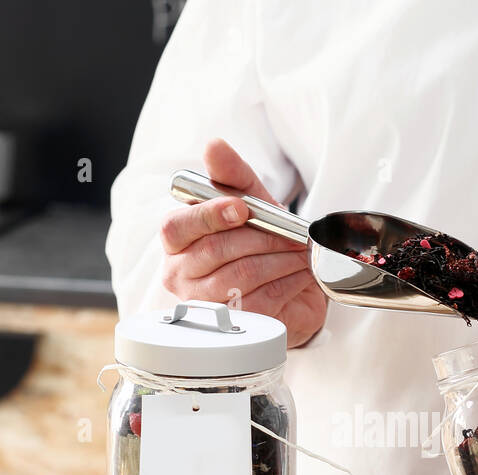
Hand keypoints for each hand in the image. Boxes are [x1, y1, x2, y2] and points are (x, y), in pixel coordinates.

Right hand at [161, 138, 327, 345]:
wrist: (289, 285)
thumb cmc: (259, 240)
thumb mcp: (250, 200)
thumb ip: (231, 173)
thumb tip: (213, 146)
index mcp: (176, 240)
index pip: (176, 227)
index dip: (209, 216)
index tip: (242, 208)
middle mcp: (180, 274)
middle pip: (216, 250)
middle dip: (263, 237)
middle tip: (293, 232)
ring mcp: (204, 303)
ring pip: (242, 274)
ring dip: (280, 258)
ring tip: (301, 251)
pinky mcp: (234, 324)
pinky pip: (262, 298)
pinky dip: (288, 280)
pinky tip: (300, 272)